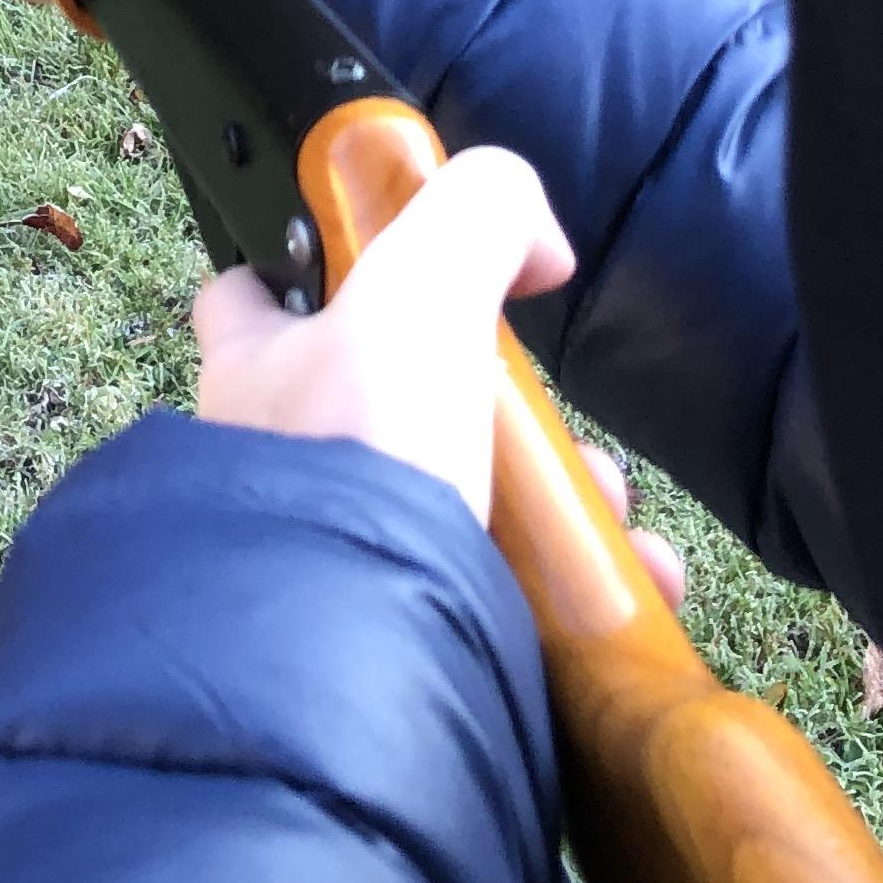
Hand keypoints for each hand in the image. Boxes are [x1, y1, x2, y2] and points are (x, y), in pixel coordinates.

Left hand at [195, 142, 688, 605]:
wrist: (354, 666)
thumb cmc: (354, 456)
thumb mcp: (417, 289)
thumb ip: (472, 216)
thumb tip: (529, 225)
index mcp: (252, 371)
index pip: (250, 298)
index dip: (317, 272)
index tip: (402, 279)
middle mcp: (278, 469)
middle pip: (403, 412)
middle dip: (512, 422)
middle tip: (572, 445)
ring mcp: (338, 564)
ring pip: (467, 511)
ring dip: (560, 510)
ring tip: (614, 523)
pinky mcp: (400, 646)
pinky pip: (503, 609)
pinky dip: (578, 600)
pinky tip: (632, 591)